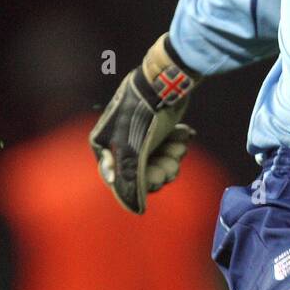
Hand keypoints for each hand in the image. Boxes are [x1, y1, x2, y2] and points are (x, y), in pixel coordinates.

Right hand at [89, 35, 200, 213]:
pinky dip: (176, 143)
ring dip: (172, 156)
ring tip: (179, 143)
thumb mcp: (134, 150)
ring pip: (157, 160)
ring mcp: (138, 134)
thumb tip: (136, 208)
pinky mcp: (156, 127)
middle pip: (141, 172)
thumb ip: (131, 179)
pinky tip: (184, 133)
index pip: (119, 179)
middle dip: (160, 168)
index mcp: (105, 145)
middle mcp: (118, 141)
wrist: (168, 80)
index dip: (140, 182)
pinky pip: (167, 146)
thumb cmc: (145, 115)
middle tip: (173, 162)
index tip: (156, 178)